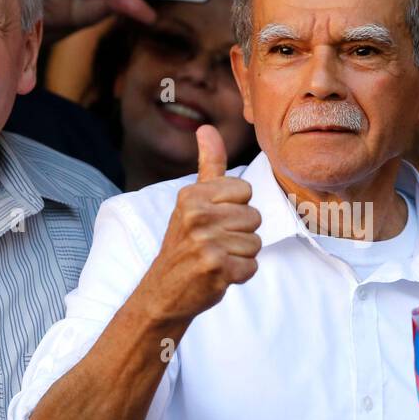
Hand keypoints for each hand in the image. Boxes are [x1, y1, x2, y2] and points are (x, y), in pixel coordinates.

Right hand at [137, 125, 260, 323]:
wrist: (163, 291)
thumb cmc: (184, 244)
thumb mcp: (191, 201)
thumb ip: (208, 165)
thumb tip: (207, 129)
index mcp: (191, 195)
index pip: (245, 191)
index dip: (236, 209)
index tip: (213, 221)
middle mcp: (196, 216)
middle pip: (254, 217)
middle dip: (240, 234)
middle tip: (214, 243)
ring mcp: (206, 242)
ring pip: (255, 243)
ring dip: (240, 255)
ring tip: (216, 258)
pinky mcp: (217, 268)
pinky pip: (251, 266)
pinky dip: (240, 274)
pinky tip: (218, 274)